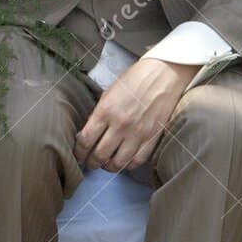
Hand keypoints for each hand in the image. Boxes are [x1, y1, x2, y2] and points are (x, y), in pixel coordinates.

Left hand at [74, 58, 197, 173]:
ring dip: (108, 167)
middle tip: (89, 164)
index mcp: (106, 110)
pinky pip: (137, 160)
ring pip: (118, 163)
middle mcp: (120, 125)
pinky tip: (124, 161)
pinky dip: (128, 165)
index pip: (85, 140)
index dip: (79, 152)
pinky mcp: (152, 138)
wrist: (164, 74)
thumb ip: (98, 114)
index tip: (78, 155)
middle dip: (91, 163)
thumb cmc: (134, 79)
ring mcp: (137, 133)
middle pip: (99, 155)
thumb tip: (86, 134)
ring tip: (105, 165)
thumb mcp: (109, 92)